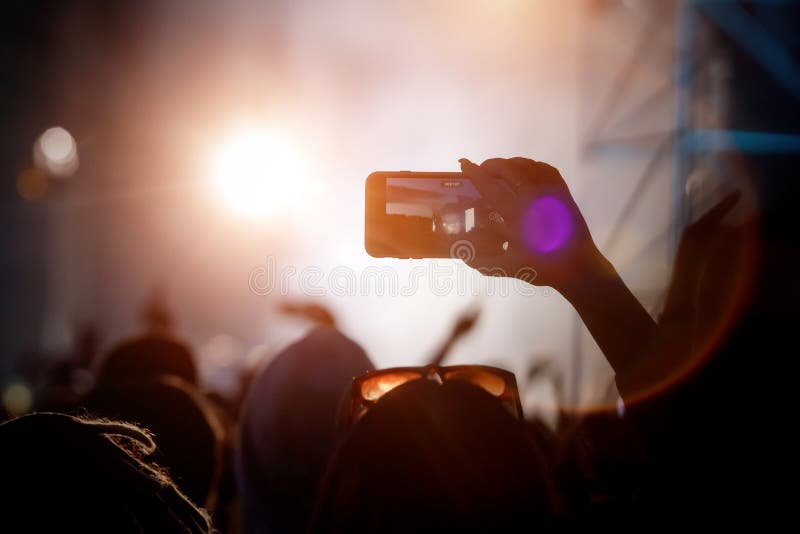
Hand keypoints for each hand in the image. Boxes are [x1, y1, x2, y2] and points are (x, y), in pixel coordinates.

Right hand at [459, 157, 606, 292]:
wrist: (578, 266)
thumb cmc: (543, 267)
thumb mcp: (508, 267)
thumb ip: (481, 261)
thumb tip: (462, 253)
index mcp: (518, 214)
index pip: (491, 186)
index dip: (475, 174)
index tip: (464, 165)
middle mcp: (534, 197)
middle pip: (508, 168)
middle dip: (491, 165)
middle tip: (481, 170)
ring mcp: (551, 192)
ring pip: (526, 164)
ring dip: (509, 163)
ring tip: (500, 171)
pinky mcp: (563, 192)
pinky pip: (544, 168)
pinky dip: (529, 165)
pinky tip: (524, 172)